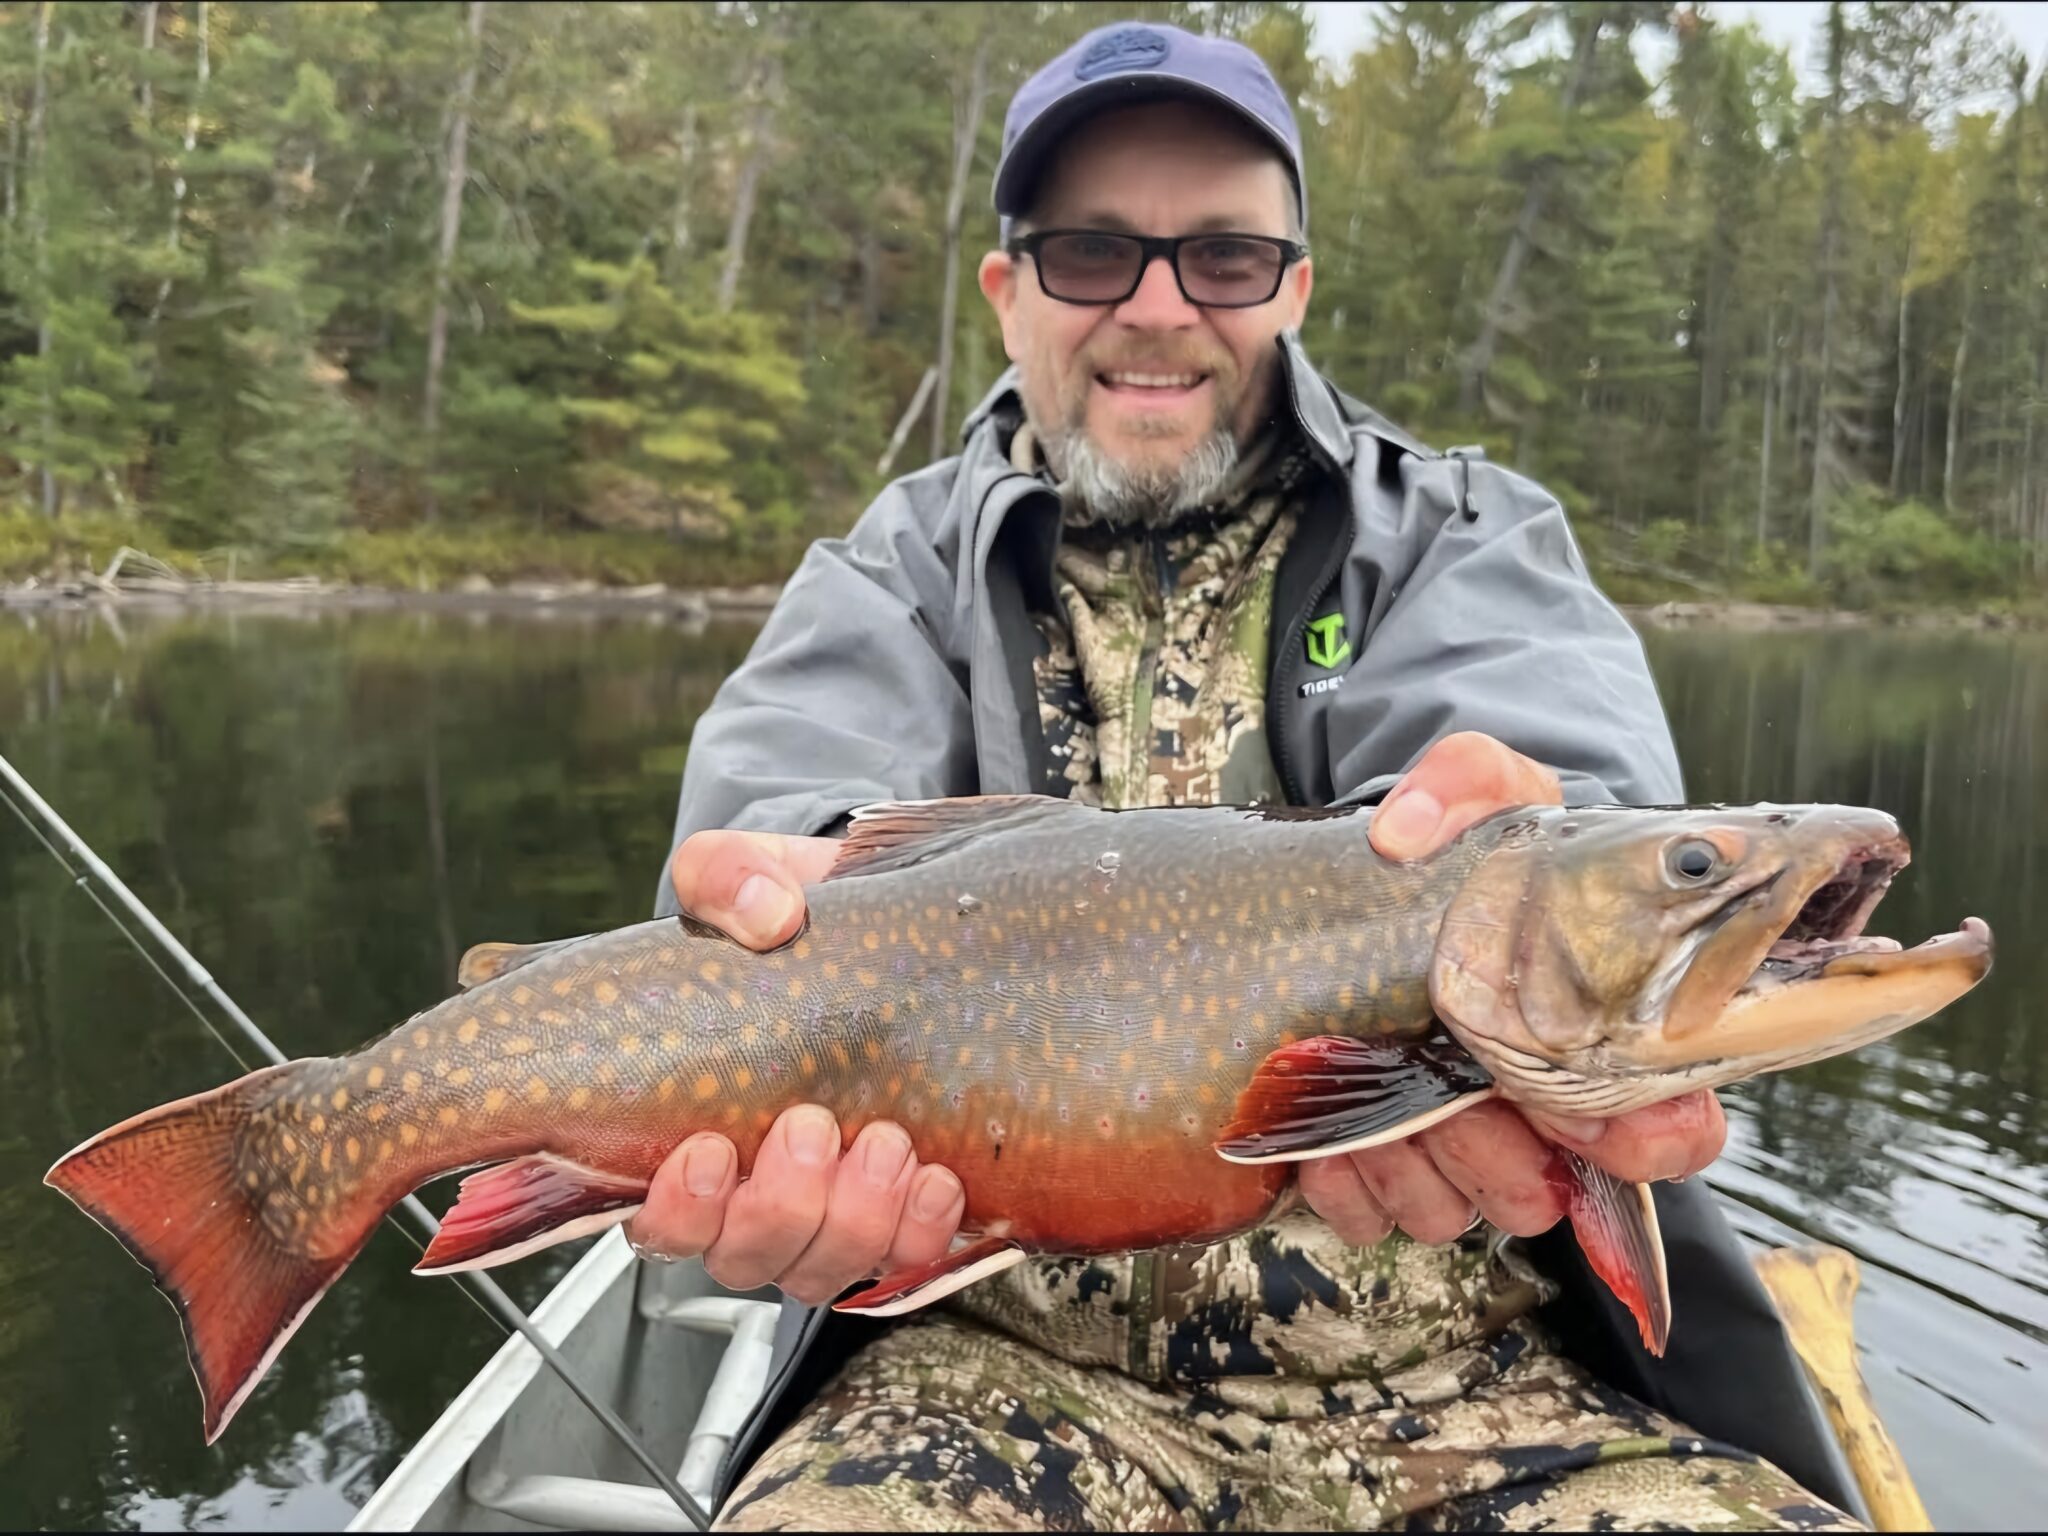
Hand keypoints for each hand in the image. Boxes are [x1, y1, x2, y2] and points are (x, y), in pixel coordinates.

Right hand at [626, 829, 966, 1302]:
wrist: (882, 930)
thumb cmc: (789, 919)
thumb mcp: (746, 877)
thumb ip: (729, 877)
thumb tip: (768, 911)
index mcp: (687, 1130)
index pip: (662, 1219)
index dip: (680, 1209)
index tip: (708, 1149)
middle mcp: (752, 1190)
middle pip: (743, 1254)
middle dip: (779, 1206)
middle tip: (812, 1128)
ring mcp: (827, 1208)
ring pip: (821, 1267)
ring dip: (854, 1220)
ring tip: (886, 1144)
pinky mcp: (899, 1208)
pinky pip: (905, 1257)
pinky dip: (920, 1230)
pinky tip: (938, 1179)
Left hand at [1299, 732, 1728, 1244]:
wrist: (1378, 888)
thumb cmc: (1463, 852)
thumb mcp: (1483, 788)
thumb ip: (1467, 780)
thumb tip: (1405, 831)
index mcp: (1604, 1042)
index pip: (1673, 1131)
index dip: (1645, 1140)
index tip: (1582, 1110)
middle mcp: (1540, 1117)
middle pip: (1542, 1193)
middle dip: (1495, 1154)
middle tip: (1455, 1096)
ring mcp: (1461, 1153)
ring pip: (1453, 1212)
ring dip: (1411, 1164)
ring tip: (1377, 1095)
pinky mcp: (1378, 1171)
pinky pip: (1368, 1216)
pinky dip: (1344, 1181)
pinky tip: (1326, 1130)